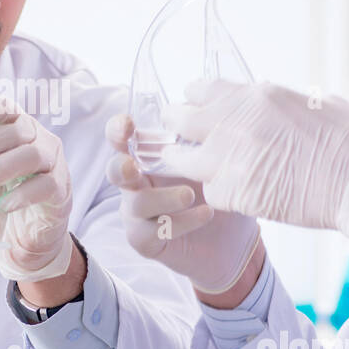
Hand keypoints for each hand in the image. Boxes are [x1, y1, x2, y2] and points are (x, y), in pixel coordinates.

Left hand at [0, 95, 73, 283]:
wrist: (24, 241)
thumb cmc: (0, 200)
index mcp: (18, 129)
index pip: (4, 107)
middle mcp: (40, 140)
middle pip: (15, 130)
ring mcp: (54, 164)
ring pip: (29, 155)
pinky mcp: (61, 191)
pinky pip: (45, 185)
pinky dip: (21, 194)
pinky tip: (3, 205)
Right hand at [105, 114, 260, 294]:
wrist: (234, 240)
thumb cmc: (219, 191)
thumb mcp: (213, 160)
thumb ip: (200, 139)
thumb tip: (202, 108)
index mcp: (146, 158)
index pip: (122, 139)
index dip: (118, 130)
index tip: (128, 125)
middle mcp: (136, 184)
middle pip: (114, 170)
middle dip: (121, 167)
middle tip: (133, 166)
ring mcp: (137, 213)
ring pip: (138, 202)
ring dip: (165, 197)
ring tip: (191, 195)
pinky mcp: (145, 240)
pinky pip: (155, 230)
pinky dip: (183, 220)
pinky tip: (207, 213)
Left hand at [161, 79, 348, 244]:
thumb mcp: (310, 103)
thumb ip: (275, 103)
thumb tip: (263, 106)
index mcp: (253, 96)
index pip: (198, 89)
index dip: (196, 102)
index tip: (200, 112)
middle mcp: (232, 122)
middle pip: (176, 118)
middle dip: (178, 128)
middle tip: (185, 140)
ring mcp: (227, 158)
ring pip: (177, 158)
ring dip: (185, 164)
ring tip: (197, 171)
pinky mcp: (232, 192)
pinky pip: (206, 192)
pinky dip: (216, 195)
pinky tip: (233, 195)